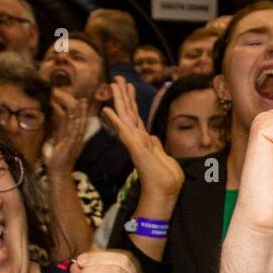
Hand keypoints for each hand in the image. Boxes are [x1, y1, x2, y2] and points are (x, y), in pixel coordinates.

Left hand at [47, 89, 88, 175]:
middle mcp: (78, 133)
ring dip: (66, 103)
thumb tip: (55, 116)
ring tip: (57, 92)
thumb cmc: (58, 157)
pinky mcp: (70, 141)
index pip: (80, 115)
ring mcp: (75, 137)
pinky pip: (69, 124)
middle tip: (60, 90)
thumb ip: (59, 128)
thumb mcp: (59, 139)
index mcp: (77, 133)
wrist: (59, 172)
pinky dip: (64, 113)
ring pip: (76, 115)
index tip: (76, 96)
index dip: (78, 105)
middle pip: (79, 112)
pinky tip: (59, 106)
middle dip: (70, 100)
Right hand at [102, 77, 183, 199]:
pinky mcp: (135, 149)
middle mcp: (138, 140)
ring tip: (114, 83)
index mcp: (144, 141)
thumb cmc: (166, 179)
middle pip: (129, 112)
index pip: (136, 117)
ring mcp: (135, 144)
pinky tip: (107, 109)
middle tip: (118, 78)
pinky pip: (124, 131)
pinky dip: (115, 119)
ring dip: (120, 99)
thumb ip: (156, 145)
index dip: (132, 101)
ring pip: (126, 117)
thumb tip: (152, 136)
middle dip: (124, 94)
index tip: (129, 86)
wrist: (164, 193)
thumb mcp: (164, 157)